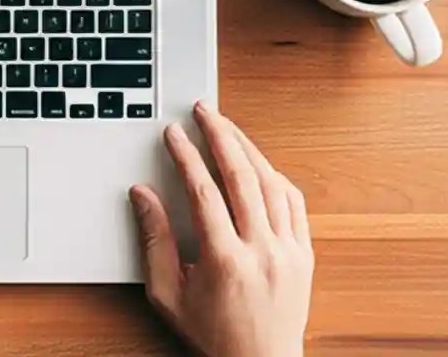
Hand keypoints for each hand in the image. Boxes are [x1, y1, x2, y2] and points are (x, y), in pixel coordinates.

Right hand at [129, 103, 312, 356]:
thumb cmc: (213, 335)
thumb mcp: (168, 294)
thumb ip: (154, 242)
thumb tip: (142, 197)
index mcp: (225, 261)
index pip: (203, 192)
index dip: (186, 156)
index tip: (174, 134)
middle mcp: (262, 251)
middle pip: (242, 176)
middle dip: (220, 136)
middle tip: (205, 112)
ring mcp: (288, 251)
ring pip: (272, 183)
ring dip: (249, 149)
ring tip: (229, 128)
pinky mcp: (304, 254)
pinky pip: (295, 203)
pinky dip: (276, 176)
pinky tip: (260, 164)